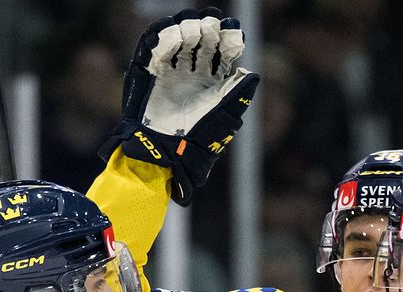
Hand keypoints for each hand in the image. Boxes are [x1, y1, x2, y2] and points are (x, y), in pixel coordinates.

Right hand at [100, 7, 259, 205]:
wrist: (166, 154)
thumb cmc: (199, 140)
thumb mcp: (224, 117)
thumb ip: (238, 95)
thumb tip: (254, 74)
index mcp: (214, 81)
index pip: (223, 51)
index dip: (229, 37)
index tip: (234, 31)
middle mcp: (193, 73)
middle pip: (202, 40)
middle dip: (208, 28)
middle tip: (211, 25)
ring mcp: (170, 71)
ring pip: (179, 39)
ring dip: (187, 28)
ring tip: (194, 27)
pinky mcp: (148, 73)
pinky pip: (153, 48)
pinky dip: (161, 35)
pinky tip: (171, 27)